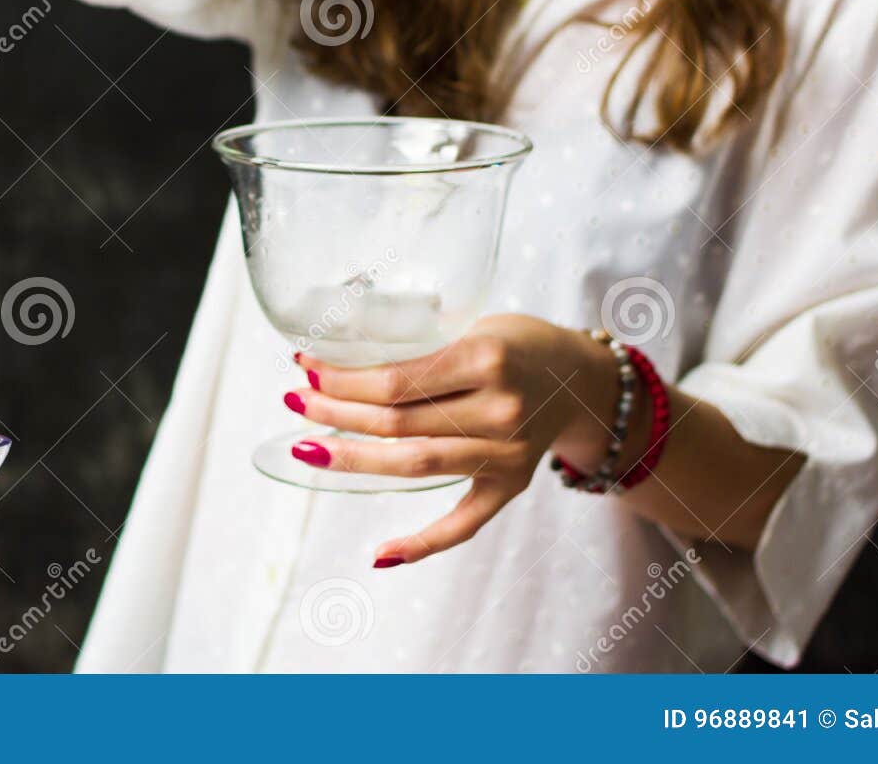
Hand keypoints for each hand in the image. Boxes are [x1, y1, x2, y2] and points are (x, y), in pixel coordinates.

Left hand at [287, 314, 625, 566]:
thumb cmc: (518, 344)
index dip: (343, 379)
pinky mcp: (510, 487)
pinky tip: (379, 553)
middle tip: (294, 403)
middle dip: (336, 413)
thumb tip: (340, 358)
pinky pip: (463, 524)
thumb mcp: (477, 324)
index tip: (306, 368)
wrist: (583, 380)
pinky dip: (421, 544)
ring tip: (308, 449)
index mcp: (485, 358)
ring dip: (354, 459)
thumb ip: (423, 345)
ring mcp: (507, 454)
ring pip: (415, 465)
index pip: (397, 380)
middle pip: (397, 422)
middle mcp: (499, 408)